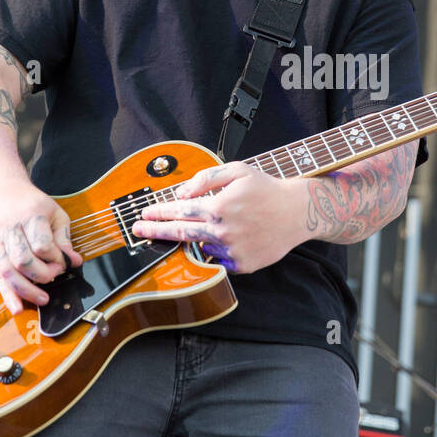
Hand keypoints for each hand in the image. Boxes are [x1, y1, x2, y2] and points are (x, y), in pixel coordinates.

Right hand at [0, 180, 82, 315]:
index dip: (54, 258)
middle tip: (54, 274)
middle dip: (42, 274)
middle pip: (23, 260)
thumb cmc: (29, 202)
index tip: (62, 260)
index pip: (41, 244)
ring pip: (7, 272)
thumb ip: (64, 238)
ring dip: (26, 290)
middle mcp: (10, 229)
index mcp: (30, 215)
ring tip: (43, 299)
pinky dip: (7, 296)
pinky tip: (18, 308)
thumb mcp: (54, 212)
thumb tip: (75, 261)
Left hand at [132, 161, 307, 273]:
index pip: (179, 212)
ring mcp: (232, 251)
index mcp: (219, 206)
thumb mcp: (237, 171)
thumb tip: (180, 193)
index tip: (144, 213)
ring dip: (188, 239)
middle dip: (156, 230)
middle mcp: (223, 231)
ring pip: (200, 246)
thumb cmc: (266, 189)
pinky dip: (215, 248)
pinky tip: (225, 237)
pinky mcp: (241, 265)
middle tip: (138, 230)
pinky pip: (219, 258)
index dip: (158, 212)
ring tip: (183, 231)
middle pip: (180, 232)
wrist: (298, 213)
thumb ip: (205, 179)